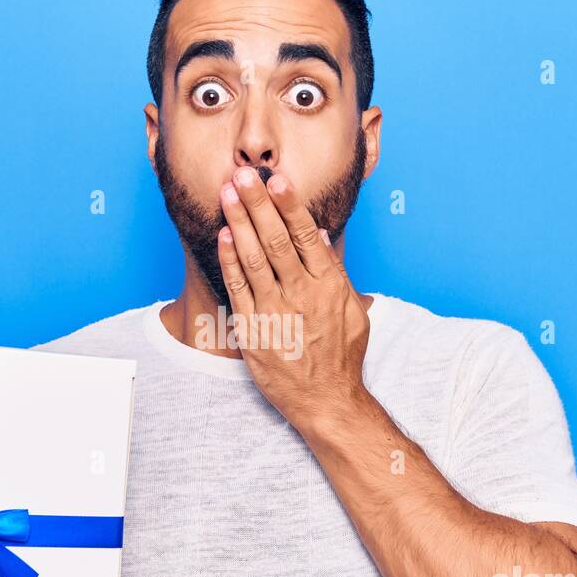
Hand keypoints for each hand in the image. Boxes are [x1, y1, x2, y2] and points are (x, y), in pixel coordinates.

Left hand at [216, 166, 371, 435]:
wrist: (326, 401)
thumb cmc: (341, 357)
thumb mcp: (352, 312)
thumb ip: (335, 274)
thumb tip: (318, 237)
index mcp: (329, 286)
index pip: (305, 237)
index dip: (289, 206)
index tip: (276, 180)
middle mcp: (302, 295)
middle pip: (276, 240)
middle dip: (257, 204)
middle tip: (242, 174)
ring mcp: (275, 313)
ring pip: (254, 258)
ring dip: (239, 222)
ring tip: (227, 193)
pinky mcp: (254, 330)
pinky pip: (239, 287)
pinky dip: (230, 259)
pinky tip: (224, 235)